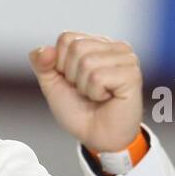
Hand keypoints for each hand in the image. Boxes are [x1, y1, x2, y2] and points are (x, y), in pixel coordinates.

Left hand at [29, 32, 142, 152]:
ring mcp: (127, 59)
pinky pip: (98, 77)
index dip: (60, 64)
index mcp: (97, 44)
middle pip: (76, 47)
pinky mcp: (132, 74)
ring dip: (84, 87)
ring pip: (87, 62)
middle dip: (72, 75)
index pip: (66, 38)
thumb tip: (44, 49)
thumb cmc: (79, 111)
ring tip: (97, 95)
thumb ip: (42, 64)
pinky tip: (107, 98)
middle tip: (86, 90)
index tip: (73, 81)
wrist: (96, 137)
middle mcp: (114, 47)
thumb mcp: (52, 85)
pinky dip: (95, 93)